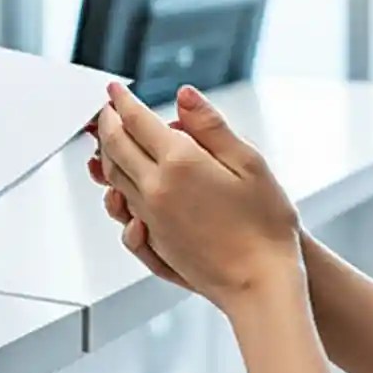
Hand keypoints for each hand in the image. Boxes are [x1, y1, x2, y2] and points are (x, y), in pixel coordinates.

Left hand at [94, 83, 303, 313]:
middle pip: (116, 146)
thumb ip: (211, 126)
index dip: (123, 101)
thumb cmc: (265, 225)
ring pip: (114, 176)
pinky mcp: (152, 240)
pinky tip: (120, 186)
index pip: (137, 121)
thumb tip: (184, 95)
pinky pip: (121, 209)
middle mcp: (155, 188)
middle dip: (107, 122)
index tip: (115, 90)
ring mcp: (149, 216)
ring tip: (108, 139)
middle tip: (107, 109)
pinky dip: (114, 189)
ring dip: (106, 152)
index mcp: (180, 163)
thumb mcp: (249, 163)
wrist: (261, 283)